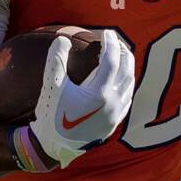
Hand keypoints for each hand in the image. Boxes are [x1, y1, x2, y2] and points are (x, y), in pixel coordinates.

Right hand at [29, 28, 134, 168]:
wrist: (54, 147)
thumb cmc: (51, 116)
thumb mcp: (50, 87)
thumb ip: (56, 60)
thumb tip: (62, 40)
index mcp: (100, 93)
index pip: (112, 60)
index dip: (111, 43)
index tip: (107, 32)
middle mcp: (113, 104)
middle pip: (127, 72)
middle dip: (124, 53)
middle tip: (117, 42)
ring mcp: (115, 115)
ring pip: (130, 86)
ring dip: (128, 69)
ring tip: (120, 58)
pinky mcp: (113, 124)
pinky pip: (127, 100)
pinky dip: (126, 85)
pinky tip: (119, 82)